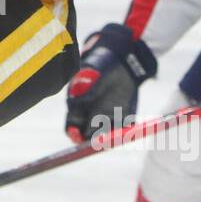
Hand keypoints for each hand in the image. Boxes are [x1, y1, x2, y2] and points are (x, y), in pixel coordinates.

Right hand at [65, 23, 156, 143]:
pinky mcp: (121, 118)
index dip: (73, 133)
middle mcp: (90, 114)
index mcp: (78, 103)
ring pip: (105, 135)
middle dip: (92, 141)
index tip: (78, 136)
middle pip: (87, 135)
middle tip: (101, 140)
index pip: (72, 124)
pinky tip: (129, 123)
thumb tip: (76, 93)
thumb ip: (86, 81)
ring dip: (110, 138)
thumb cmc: (103, 63)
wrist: (124, 60)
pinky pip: (122, 130)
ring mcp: (106, 117)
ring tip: (118, 133)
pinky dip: (125, 131)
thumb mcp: (95, 70)